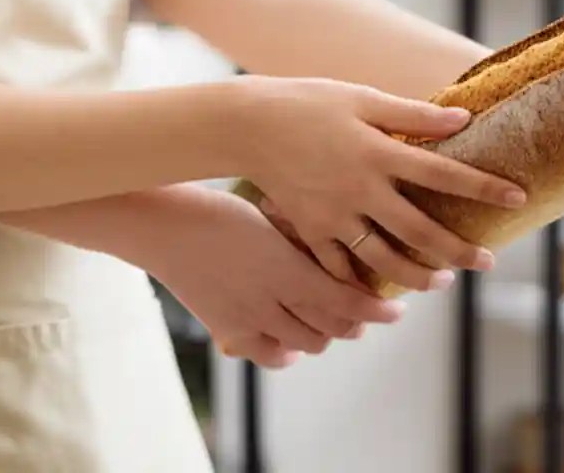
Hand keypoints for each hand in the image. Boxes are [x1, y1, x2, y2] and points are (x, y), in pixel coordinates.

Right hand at [145, 187, 405, 368]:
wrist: (165, 225)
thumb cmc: (221, 207)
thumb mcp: (274, 217)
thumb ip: (304, 240)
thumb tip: (336, 247)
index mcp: (290, 266)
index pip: (348, 301)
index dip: (377, 310)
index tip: (398, 310)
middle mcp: (275, 299)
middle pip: (332, 327)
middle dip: (354, 321)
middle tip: (364, 311)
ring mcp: (251, 319)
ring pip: (307, 344)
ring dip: (325, 334)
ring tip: (331, 321)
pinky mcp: (228, 330)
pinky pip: (269, 356)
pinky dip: (287, 354)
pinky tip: (292, 344)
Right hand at [235, 75, 526, 292]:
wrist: (246, 124)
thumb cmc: (307, 102)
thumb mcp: (362, 98)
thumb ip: (412, 114)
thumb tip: (463, 120)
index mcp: (378, 152)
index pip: (443, 174)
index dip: (483, 187)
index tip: (518, 198)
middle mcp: (360, 189)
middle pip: (420, 230)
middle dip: (458, 250)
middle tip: (487, 261)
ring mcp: (333, 215)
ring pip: (383, 259)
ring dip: (418, 276)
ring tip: (443, 282)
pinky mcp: (309, 230)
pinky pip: (338, 267)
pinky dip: (359, 285)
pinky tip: (380, 294)